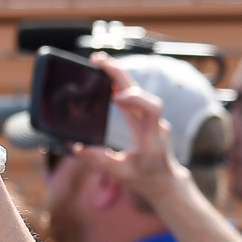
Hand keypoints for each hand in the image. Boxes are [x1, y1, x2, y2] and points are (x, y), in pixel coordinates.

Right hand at [73, 53, 186, 202]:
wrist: (164, 180)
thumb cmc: (145, 178)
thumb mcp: (121, 175)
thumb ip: (100, 161)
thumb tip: (76, 147)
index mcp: (151, 138)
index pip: (151, 109)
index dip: (136, 99)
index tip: (117, 97)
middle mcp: (154, 123)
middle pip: (140, 91)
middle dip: (119, 74)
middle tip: (98, 60)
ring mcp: (151, 117)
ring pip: (137, 89)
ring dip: (118, 75)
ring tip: (98, 63)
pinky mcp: (145, 115)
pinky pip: (134, 94)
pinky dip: (120, 83)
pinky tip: (106, 78)